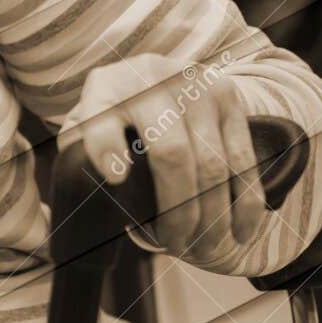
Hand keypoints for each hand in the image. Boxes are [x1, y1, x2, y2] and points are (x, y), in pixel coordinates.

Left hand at [63, 54, 266, 265]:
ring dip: (211, 217)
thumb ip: (78, 154)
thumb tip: (88, 197)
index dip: (106, 148)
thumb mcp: (86, 125)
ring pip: (213, 164)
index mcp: (107, 87)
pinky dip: (243, 203)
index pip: (102, 119)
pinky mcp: (228, 97)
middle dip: (177, 211)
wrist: (154, 75)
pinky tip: (239, 232)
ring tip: (202, 247)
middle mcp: (151, 78)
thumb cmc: (113, 117)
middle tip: (174, 245)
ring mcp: (195, 85)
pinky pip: (242, 159)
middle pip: (172, 154)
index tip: (115, 179)